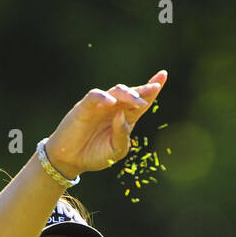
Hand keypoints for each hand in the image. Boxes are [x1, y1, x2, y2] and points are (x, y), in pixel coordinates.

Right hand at [44, 71, 167, 177]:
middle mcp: (114, 109)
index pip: (141, 101)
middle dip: (143, 89)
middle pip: (130, 93)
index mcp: (125, 119)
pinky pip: (94, 96)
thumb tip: (122, 115)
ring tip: (136, 100)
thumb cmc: (95, 155)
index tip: (163, 75)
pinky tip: (111, 103)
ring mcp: (99, 107)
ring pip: (115, 91)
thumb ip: (123, 135)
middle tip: (154, 88)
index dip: (152, 89)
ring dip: (127, 94)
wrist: (71, 160)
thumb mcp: (116, 151)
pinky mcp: (84, 108)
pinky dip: (103, 97)